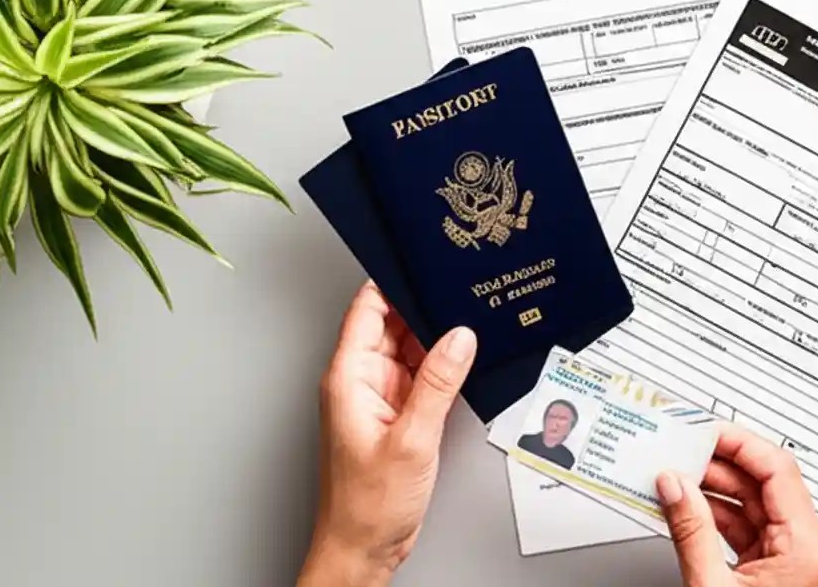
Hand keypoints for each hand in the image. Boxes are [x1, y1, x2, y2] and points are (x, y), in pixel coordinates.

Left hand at [298, 282, 476, 586]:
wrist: (363, 550)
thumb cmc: (366, 506)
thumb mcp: (412, 438)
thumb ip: (439, 383)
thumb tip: (459, 337)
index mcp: (348, 377)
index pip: (366, 309)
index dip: (393, 283)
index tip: (423, 266)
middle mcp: (360, 382)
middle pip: (393, 325)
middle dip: (425, 311)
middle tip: (461, 297)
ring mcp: (380, 398)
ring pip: (411, 351)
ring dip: (436, 341)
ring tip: (469, 328)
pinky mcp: (398, 416)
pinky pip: (421, 378)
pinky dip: (442, 370)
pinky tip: (462, 366)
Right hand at [657, 423, 817, 586]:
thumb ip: (691, 532)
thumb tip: (674, 486)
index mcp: (807, 548)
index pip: (777, 469)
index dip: (737, 442)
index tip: (704, 432)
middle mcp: (809, 549)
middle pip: (763, 483)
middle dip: (717, 466)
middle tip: (679, 455)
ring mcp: (795, 559)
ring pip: (753, 504)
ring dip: (712, 491)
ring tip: (676, 481)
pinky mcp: (778, 570)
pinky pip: (748, 528)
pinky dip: (717, 517)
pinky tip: (689, 509)